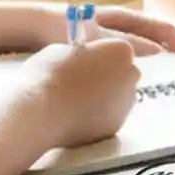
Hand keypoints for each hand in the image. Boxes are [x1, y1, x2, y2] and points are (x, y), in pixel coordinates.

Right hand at [22, 39, 139, 146]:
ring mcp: (127, 102)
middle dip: (108, 76)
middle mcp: (131, 75)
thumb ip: (81, 53)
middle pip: (124, 73)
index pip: (117, 50)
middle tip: (83, 82)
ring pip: (119, 97)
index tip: (86, 62)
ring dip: (105, 97)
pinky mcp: (118, 124)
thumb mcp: (61, 50)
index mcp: (121, 50)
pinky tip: (79, 115)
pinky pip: (111, 116)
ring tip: (78, 100)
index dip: (100, 56)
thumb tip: (81, 59)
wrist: (43, 112)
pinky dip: (100, 115)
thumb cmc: (49, 75)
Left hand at [32, 3, 174, 60]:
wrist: (39, 25)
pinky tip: (160, 68)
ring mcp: (120, 31)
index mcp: (125, 18)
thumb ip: (126, 43)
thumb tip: (158, 50)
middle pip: (164, 32)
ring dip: (174, 50)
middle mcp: (126, 22)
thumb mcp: (98, 39)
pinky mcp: (112, 43)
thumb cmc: (65, 29)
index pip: (163, 28)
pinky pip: (142, 47)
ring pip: (155, 39)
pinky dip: (156, 56)